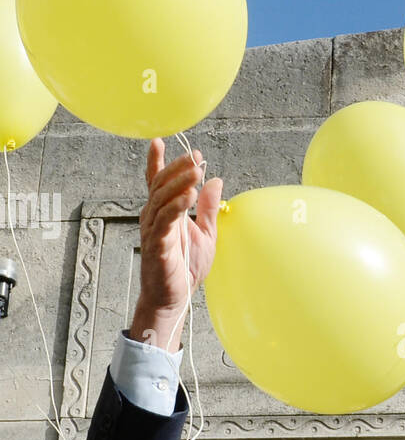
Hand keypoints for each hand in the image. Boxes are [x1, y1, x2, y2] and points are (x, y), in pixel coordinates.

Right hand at [130, 138, 222, 350]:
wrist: (174, 298)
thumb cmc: (185, 268)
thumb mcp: (205, 233)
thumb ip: (207, 207)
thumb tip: (215, 180)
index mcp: (163, 213)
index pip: (157, 181)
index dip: (159, 161)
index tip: (161, 140)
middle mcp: (154, 217)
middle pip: (161, 184)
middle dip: (177, 168)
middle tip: (193, 156)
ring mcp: (153, 230)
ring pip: (162, 199)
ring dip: (179, 183)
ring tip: (195, 170)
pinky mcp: (157, 245)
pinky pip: (165, 221)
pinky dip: (176, 206)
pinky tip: (189, 196)